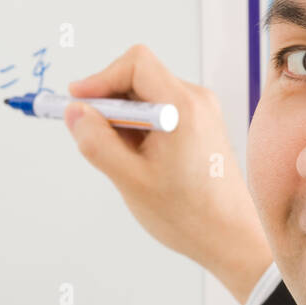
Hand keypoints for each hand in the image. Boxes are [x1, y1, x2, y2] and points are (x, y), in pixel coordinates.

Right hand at [64, 44, 272, 303]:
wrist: (231, 240)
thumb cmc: (189, 216)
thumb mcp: (130, 180)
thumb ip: (97, 142)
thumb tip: (74, 112)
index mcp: (184, 107)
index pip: (135, 64)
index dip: (100, 79)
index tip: (78, 104)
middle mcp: (198, 102)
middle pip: (140, 78)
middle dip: (111, 104)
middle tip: (95, 139)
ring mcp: (203, 113)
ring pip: (148, 97)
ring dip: (125, 121)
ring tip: (126, 161)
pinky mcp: (202, 127)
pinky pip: (161, 113)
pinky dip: (141, 130)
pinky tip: (142, 163)